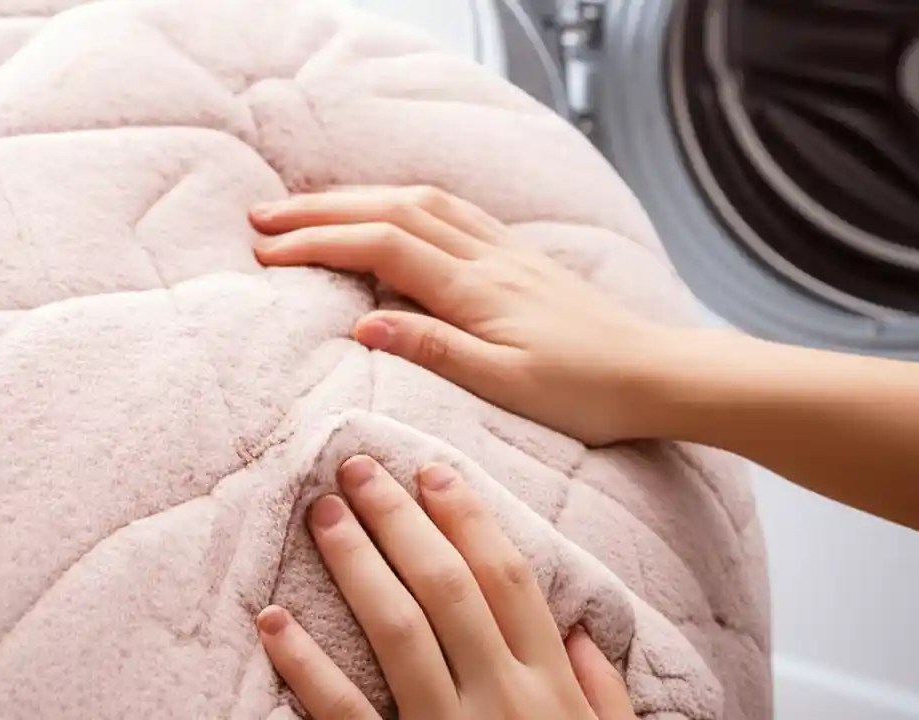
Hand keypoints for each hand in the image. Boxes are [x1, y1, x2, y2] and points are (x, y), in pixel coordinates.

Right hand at [250, 187, 669, 444]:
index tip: (267, 252)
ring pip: (419, 201)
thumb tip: (364, 323)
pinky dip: (404, 200)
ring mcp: (504, 249)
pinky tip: (391, 208)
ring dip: (358, 198)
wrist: (656, 372)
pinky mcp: (518, 256)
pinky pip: (450, 210)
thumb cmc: (585, 391)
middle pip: (391, 209)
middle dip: (322, 209)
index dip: (319, 242)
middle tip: (262, 217)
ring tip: (309, 207)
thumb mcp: (506, 385)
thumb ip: (435, 349)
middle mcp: (486, 255)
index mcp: (476, 287)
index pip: (381, 246)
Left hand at [255, 456, 636, 718]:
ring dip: (357, 565)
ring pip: (399, 631)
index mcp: (551, 688)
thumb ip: (603, 695)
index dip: (468, 518)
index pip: (508, 580)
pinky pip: (345, 716)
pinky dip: (305, 667)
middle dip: (401, 520)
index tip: (432, 471)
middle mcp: (503, 700)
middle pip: (449, 587)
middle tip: (356, 469)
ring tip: (321, 515)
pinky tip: (271, 621)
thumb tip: (585, 632)